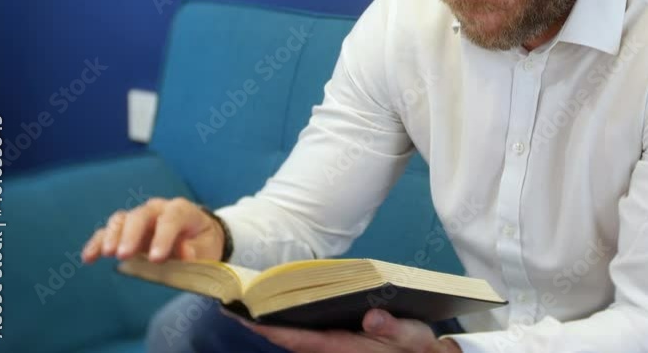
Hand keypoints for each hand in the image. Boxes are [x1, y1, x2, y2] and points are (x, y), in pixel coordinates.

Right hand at [81, 197, 225, 263]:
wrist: (197, 236)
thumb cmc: (203, 242)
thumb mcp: (208, 247)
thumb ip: (197, 250)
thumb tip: (185, 254)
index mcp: (182, 210)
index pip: (171, 218)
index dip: (163, 237)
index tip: (156, 259)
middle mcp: (158, 210)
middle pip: (141, 215)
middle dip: (131, 234)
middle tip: (123, 254)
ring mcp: (139, 218)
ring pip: (121, 219)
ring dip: (111, 236)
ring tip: (106, 254)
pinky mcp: (125, 231)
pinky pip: (107, 232)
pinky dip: (97, 243)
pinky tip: (89, 257)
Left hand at [237, 308, 461, 352]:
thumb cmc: (415, 347)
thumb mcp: (411, 337)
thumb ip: (392, 328)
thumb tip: (372, 316)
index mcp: (341, 347)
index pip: (295, 338)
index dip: (267, 327)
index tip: (241, 314)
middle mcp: (330, 348)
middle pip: (286, 336)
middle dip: (260, 321)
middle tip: (232, 301)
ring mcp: (332, 346)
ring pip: (293, 334)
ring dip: (271, 320)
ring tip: (247, 299)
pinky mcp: (336, 341)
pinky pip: (304, 332)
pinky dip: (288, 319)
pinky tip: (279, 304)